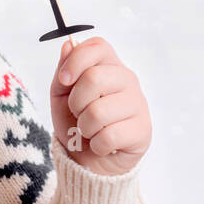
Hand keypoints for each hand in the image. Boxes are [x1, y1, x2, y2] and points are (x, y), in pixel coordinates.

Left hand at [49, 36, 151, 176]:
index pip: (97, 47)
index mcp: (108, 66)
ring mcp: (138, 104)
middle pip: (94, 78)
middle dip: (76, 102)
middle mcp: (127, 79)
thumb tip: (68, 44)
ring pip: (98, 112)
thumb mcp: (61, 96)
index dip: (76, 61)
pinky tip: (101, 144)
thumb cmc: (75, 123)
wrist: (88, 160)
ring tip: (90, 131)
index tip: (64, 80)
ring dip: (84, 128)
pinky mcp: (143, 130)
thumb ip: (64, 70)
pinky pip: (108, 136)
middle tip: (78, 113)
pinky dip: (96, 145)